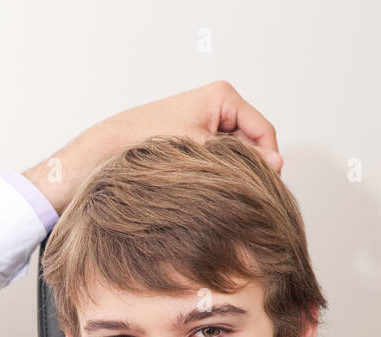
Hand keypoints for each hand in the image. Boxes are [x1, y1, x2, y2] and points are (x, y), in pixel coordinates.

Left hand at [24, 80, 280, 213]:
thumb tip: (277, 166)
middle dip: (247, 170)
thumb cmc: (142, 145)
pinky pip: (215, 163)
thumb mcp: (200, 152)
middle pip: (252, 145)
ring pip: (233, 157)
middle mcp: (216, 106)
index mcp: (222, 96)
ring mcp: (204, 125)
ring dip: (229, 176)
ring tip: (216, 194)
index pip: (265, 132)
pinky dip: (214, 178)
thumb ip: (241, 159)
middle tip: (239, 196)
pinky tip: (202, 193)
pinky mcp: (191, 143)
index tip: (263, 188)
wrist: (102, 154)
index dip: (268, 162)